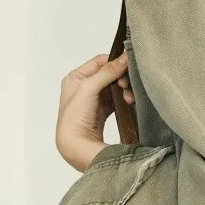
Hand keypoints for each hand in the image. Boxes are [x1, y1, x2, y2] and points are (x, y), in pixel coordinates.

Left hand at [55, 52, 135, 172]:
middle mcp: (83, 87)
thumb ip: (107, 72)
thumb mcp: (89, 88)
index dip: (114, 62)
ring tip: (129, 98)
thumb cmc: (75, 118)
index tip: (127, 66)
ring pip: (114, 87)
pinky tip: (129, 102)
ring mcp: (93, 100)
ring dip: (125, 90)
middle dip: (121, 78)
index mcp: (75, 78)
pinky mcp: (102, 112)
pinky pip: (116, 100)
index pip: (99, 62)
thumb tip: (124, 58)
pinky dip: (124, 99)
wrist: (77, 146)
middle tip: (127, 85)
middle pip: (109, 74)